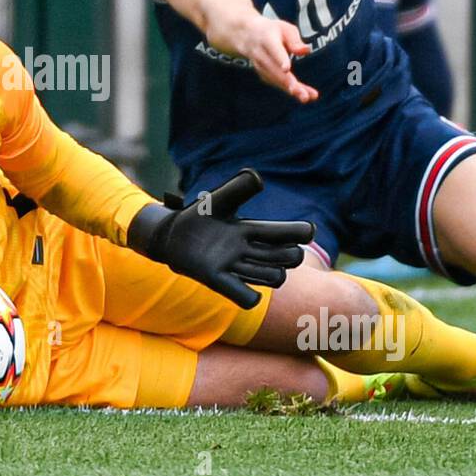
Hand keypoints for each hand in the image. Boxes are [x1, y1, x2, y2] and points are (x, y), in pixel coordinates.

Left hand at [127, 169, 315, 308]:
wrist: (169, 236)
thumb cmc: (198, 217)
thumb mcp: (218, 200)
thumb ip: (237, 189)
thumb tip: (258, 179)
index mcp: (252, 230)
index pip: (287, 233)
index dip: (300, 232)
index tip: (306, 231)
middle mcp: (249, 251)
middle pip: (288, 258)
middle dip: (291, 255)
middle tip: (277, 248)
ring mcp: (235, 267)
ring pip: (273, 276)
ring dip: (272, 272)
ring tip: (256, 264)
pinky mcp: (217, 280)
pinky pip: (244, 296)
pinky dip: (250, 297)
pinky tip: (249, 294)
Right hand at [231, 15, 318, 103]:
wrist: (247, 36)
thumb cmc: (272, 31)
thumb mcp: (284, 28)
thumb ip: (295, 40)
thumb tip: (306, 51)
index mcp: (267, 39)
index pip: (274, 50)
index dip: (280, 59)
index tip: (286, 69)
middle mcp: (261, 55)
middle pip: (274, 70)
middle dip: (288, 83)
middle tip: (302, 94)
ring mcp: (260, 67)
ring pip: (276, 80)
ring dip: (291, 90)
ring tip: (307, 97)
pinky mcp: (263, 75)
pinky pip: (277, 83)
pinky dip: (290, 90)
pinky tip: (305, 95)